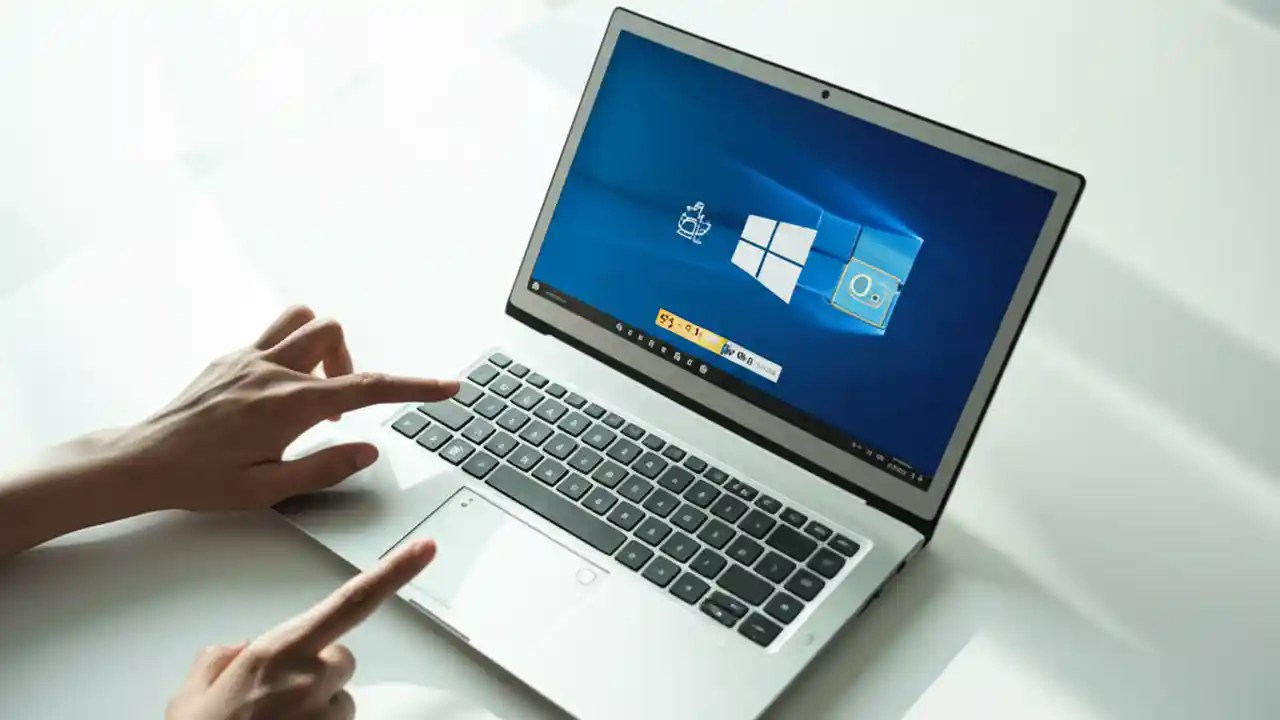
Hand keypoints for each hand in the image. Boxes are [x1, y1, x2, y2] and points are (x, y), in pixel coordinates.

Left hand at [119, 305, 458, 511]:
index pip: (367, 389)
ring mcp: (247, 358)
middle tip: (337, 410)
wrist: (143, 462)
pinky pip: (274, 334)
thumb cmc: (200, 480)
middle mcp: (270, 371)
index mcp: (288, 405)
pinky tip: (277, 392)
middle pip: (333, 334)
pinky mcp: (229, 358)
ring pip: (303, 319)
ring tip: (312, 391)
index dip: (415, 387)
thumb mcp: (269, 489)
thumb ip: (326, 466)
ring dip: (321, 347)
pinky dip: (291, 352)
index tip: (447, 387)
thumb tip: (368, 449)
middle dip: (350, 364)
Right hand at [167, 538, 436, 719]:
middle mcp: (309, 680)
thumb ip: (221, 658)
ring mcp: (324, 716)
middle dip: (316, 670)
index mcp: (276, 653)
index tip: (426, 549)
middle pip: (341, 659)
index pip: (351, 601)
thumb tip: (240, 650)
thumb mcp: (191, 693)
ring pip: (339, 700)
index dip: (394, 572)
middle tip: (275, 697)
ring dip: (315, 708)